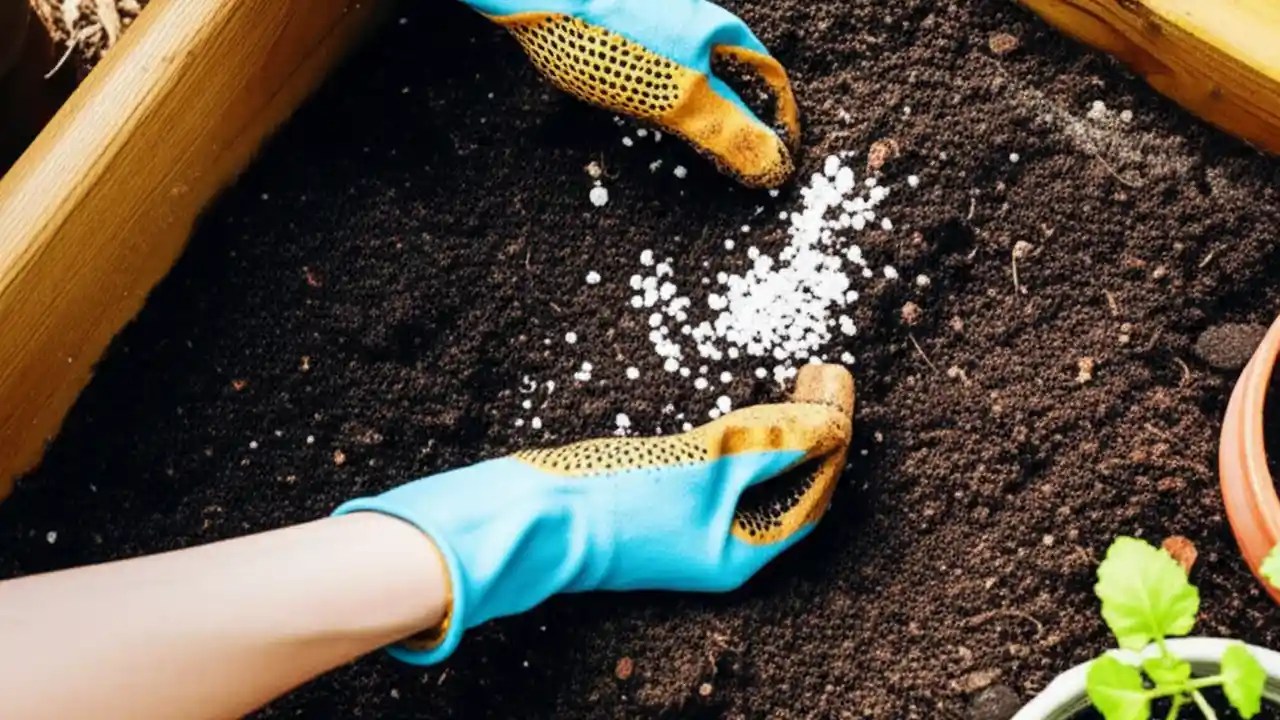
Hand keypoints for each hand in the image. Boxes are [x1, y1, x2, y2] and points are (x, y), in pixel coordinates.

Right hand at [334, 364, 854, 663]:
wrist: (539, 514)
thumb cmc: (626, 496)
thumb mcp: (714, 465)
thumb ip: (779, 443)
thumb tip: (834, 421)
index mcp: (744, 552)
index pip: (813, 493)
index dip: (833, 438)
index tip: (837, 384)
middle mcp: (722, 549)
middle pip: (787, 487)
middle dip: (809, 433)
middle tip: (821, 378)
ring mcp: (690, 531)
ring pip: (754, 480)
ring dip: (777, 434)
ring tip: (794, 388)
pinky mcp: (663, 508)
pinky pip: (721, 476)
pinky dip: (741, 444)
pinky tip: (742, 416)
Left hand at [459, 0, 799, 187]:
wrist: (543, 0)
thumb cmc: (613, 45)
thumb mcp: (677, 99)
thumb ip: (726, 131)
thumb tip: (774, 167)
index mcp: (721, 33)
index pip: (770, 78)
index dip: (779, 121)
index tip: (778, 160)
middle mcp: (697, 21)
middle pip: (734, 75)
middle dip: (739, 119)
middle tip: (736, 162)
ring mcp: (660, 21)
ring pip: (695, 72)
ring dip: (700, 111)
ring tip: (693, 147)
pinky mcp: (624, 27)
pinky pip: (658, 69)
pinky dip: (663, 99)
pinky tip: (641, 113)